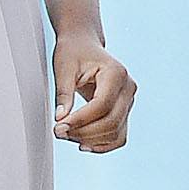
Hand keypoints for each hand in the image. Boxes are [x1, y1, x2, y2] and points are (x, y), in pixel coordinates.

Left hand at [51, 29, 134, 153]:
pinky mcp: (124, 111)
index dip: (81, 120)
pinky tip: (83, 145)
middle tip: (59, 133)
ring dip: (91, 140)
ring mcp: (129, 100)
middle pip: (111, 121)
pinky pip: (119, 136)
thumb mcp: (64, 68)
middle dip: (84, 133)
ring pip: (116, 132)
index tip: (59, 126)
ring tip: (68, 135)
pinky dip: (103, 145)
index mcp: (116, 73)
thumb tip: (61, 119)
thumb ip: (64, 93)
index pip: (102, 105)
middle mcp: (128, 87)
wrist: (83, 45)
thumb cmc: (73, 52)